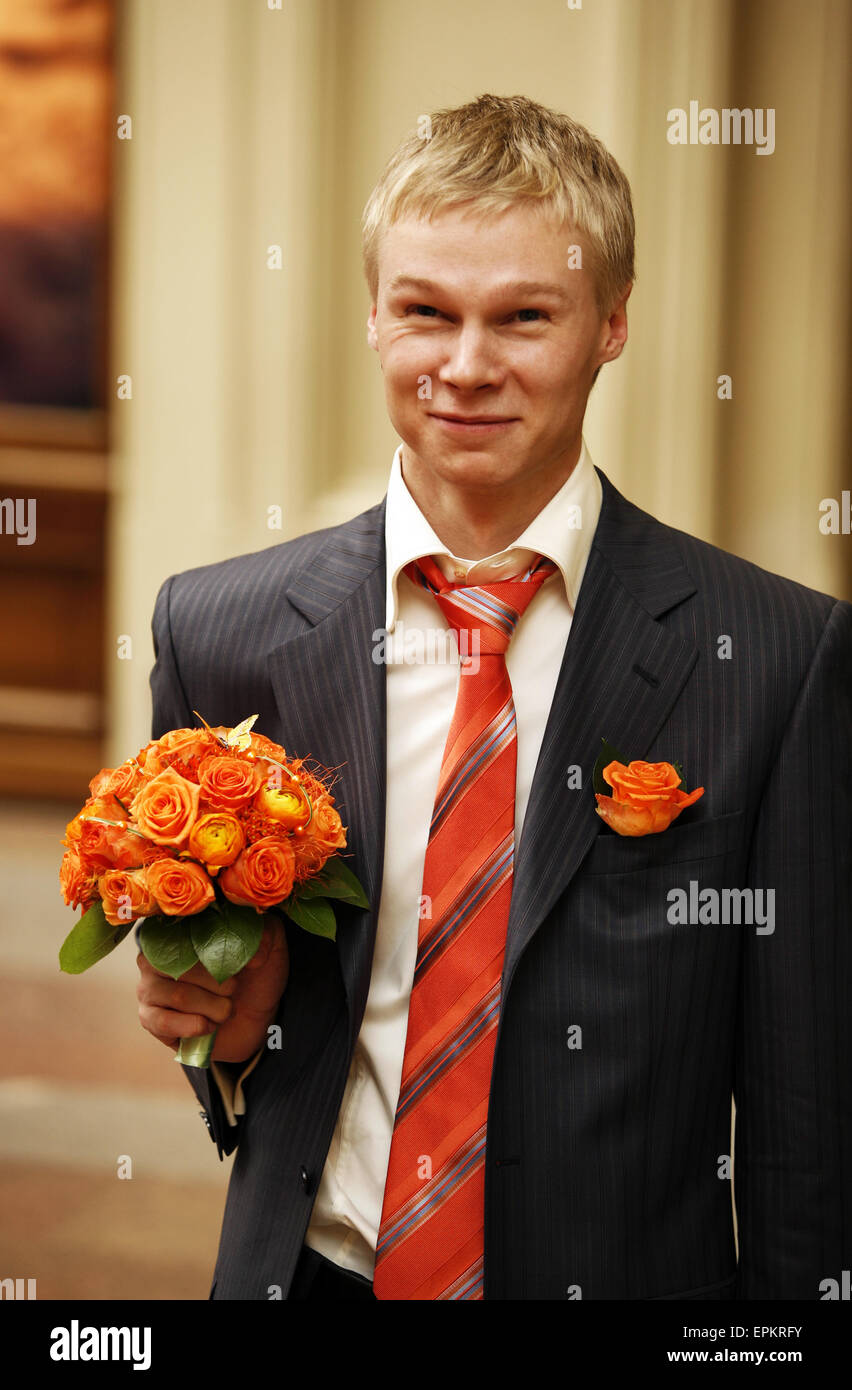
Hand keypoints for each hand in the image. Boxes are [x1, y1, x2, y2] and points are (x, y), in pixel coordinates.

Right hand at [136, 915, 288, 1063]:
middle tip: (234, 990)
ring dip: (214, 1007)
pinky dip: (195, 1025)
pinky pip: (163, 1022)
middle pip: (184, 965)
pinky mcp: (149, 1017)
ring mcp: (148, 986)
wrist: (254, 1018)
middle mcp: (156, 954)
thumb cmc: (254, 975)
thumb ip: (266, 934)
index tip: (239, 965)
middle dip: (221, 983)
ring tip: (225, 1010)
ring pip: (180, 995)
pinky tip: (209, 1025)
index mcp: (181, 929)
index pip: (187, 930)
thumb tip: (252, 955)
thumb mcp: (271, 947)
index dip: (217, 950)